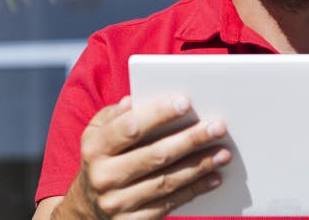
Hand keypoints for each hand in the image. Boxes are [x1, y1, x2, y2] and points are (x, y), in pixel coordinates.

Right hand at [54, 95, 230, 218]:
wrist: (84, 209)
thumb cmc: (101, 158)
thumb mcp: (96, 132)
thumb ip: (115, 115)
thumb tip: (135, 100)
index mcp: (95, 147)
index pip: (130, 128)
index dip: (159, 114)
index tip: (186, 102)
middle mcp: (104, 176)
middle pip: (155, 155)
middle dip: (190, 139)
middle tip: (218, 127)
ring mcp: (118, 203)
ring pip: (166, 182)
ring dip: (199, 166)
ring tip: (224, 152)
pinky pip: (169, 204)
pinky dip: (194, 190)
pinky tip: (214, 177)